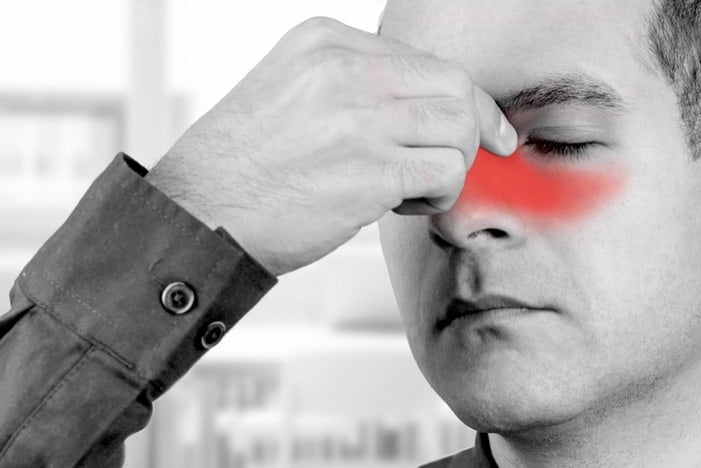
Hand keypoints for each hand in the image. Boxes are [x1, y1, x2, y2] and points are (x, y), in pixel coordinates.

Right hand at [146, 17, 516, 275]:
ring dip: (451, 167)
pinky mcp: (372, 171)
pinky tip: (403, 205)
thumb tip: (427, 108)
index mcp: (327, 43)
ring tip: (412, 188)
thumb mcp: (291, 91)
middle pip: (455, 88)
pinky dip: (439, 196)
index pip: (425, 62)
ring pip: (460, 129)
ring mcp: (360, 119)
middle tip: (464, 161)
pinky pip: (447, 174)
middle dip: (472, 130)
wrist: (198, 215)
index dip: (462, 99)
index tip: (483, 126)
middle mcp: (347, 71)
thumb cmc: (243, 166)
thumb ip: (354, 88)